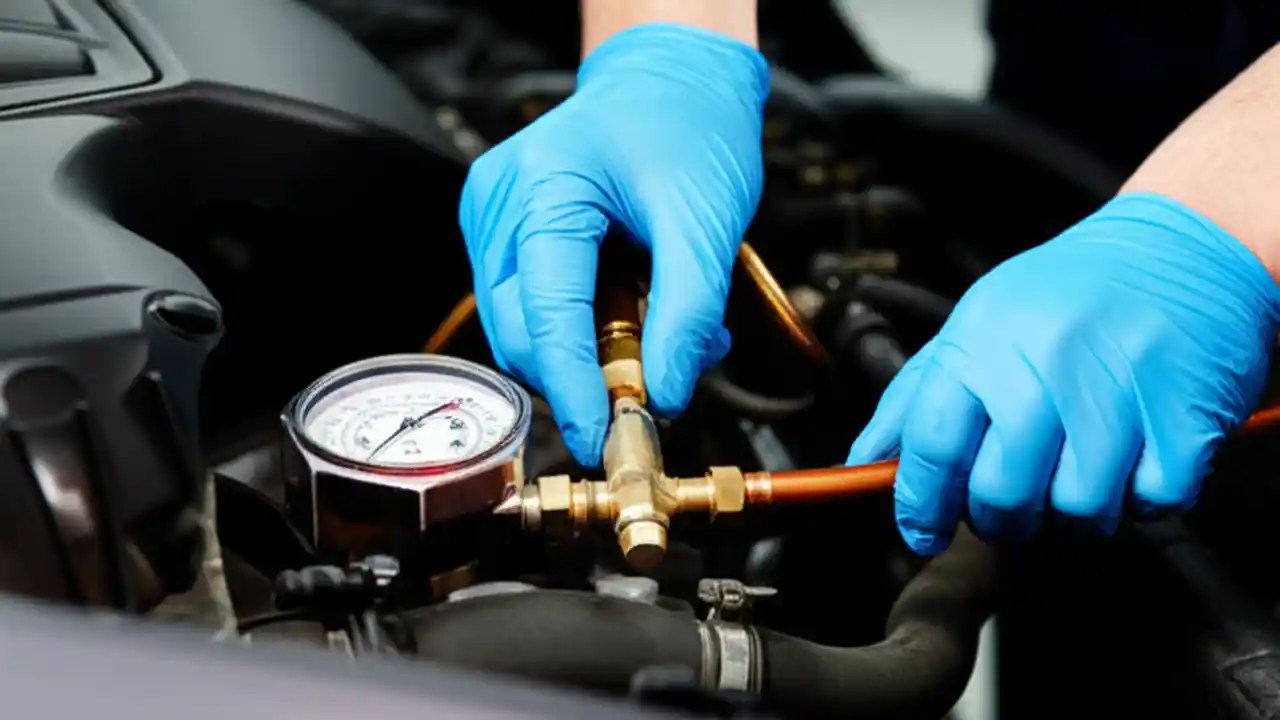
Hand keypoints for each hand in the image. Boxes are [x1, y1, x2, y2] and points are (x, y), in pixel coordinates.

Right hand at [458, 23, 769, 465]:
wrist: (671, 79)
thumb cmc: (687, 125)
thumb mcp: (707, 221)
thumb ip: (688, 313)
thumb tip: (668, 394)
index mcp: (543, 189)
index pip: (546, 317)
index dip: (573, 388)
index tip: (600, 436)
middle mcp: (500, 204)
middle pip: (521, 332)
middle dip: (580, 376)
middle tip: (651, 393)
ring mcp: (493, 217)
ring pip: (522, 326)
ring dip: (584, 354)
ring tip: (656, 335)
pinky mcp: (504, 232)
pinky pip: (531, 304)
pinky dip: (577, 327)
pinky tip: (626, 310)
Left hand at [847, 193, 1279, 554]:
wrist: (1181, 246)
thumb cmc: (1067, 294)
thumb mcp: (976, 323)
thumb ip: (916, 396)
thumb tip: (864, 462)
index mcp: (983, 342)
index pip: (931, 447)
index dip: (919, 506)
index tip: (921, 532)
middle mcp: (1045, 366)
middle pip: (1002, 494)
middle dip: (998, 520)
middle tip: (1009, 505)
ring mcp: (1117, 391)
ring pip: (1076, 510)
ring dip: (1072, 513)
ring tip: (1074, 473)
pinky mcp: (1185, 417)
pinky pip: (1151, 502)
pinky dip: (1139, 499)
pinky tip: (1131, 460)